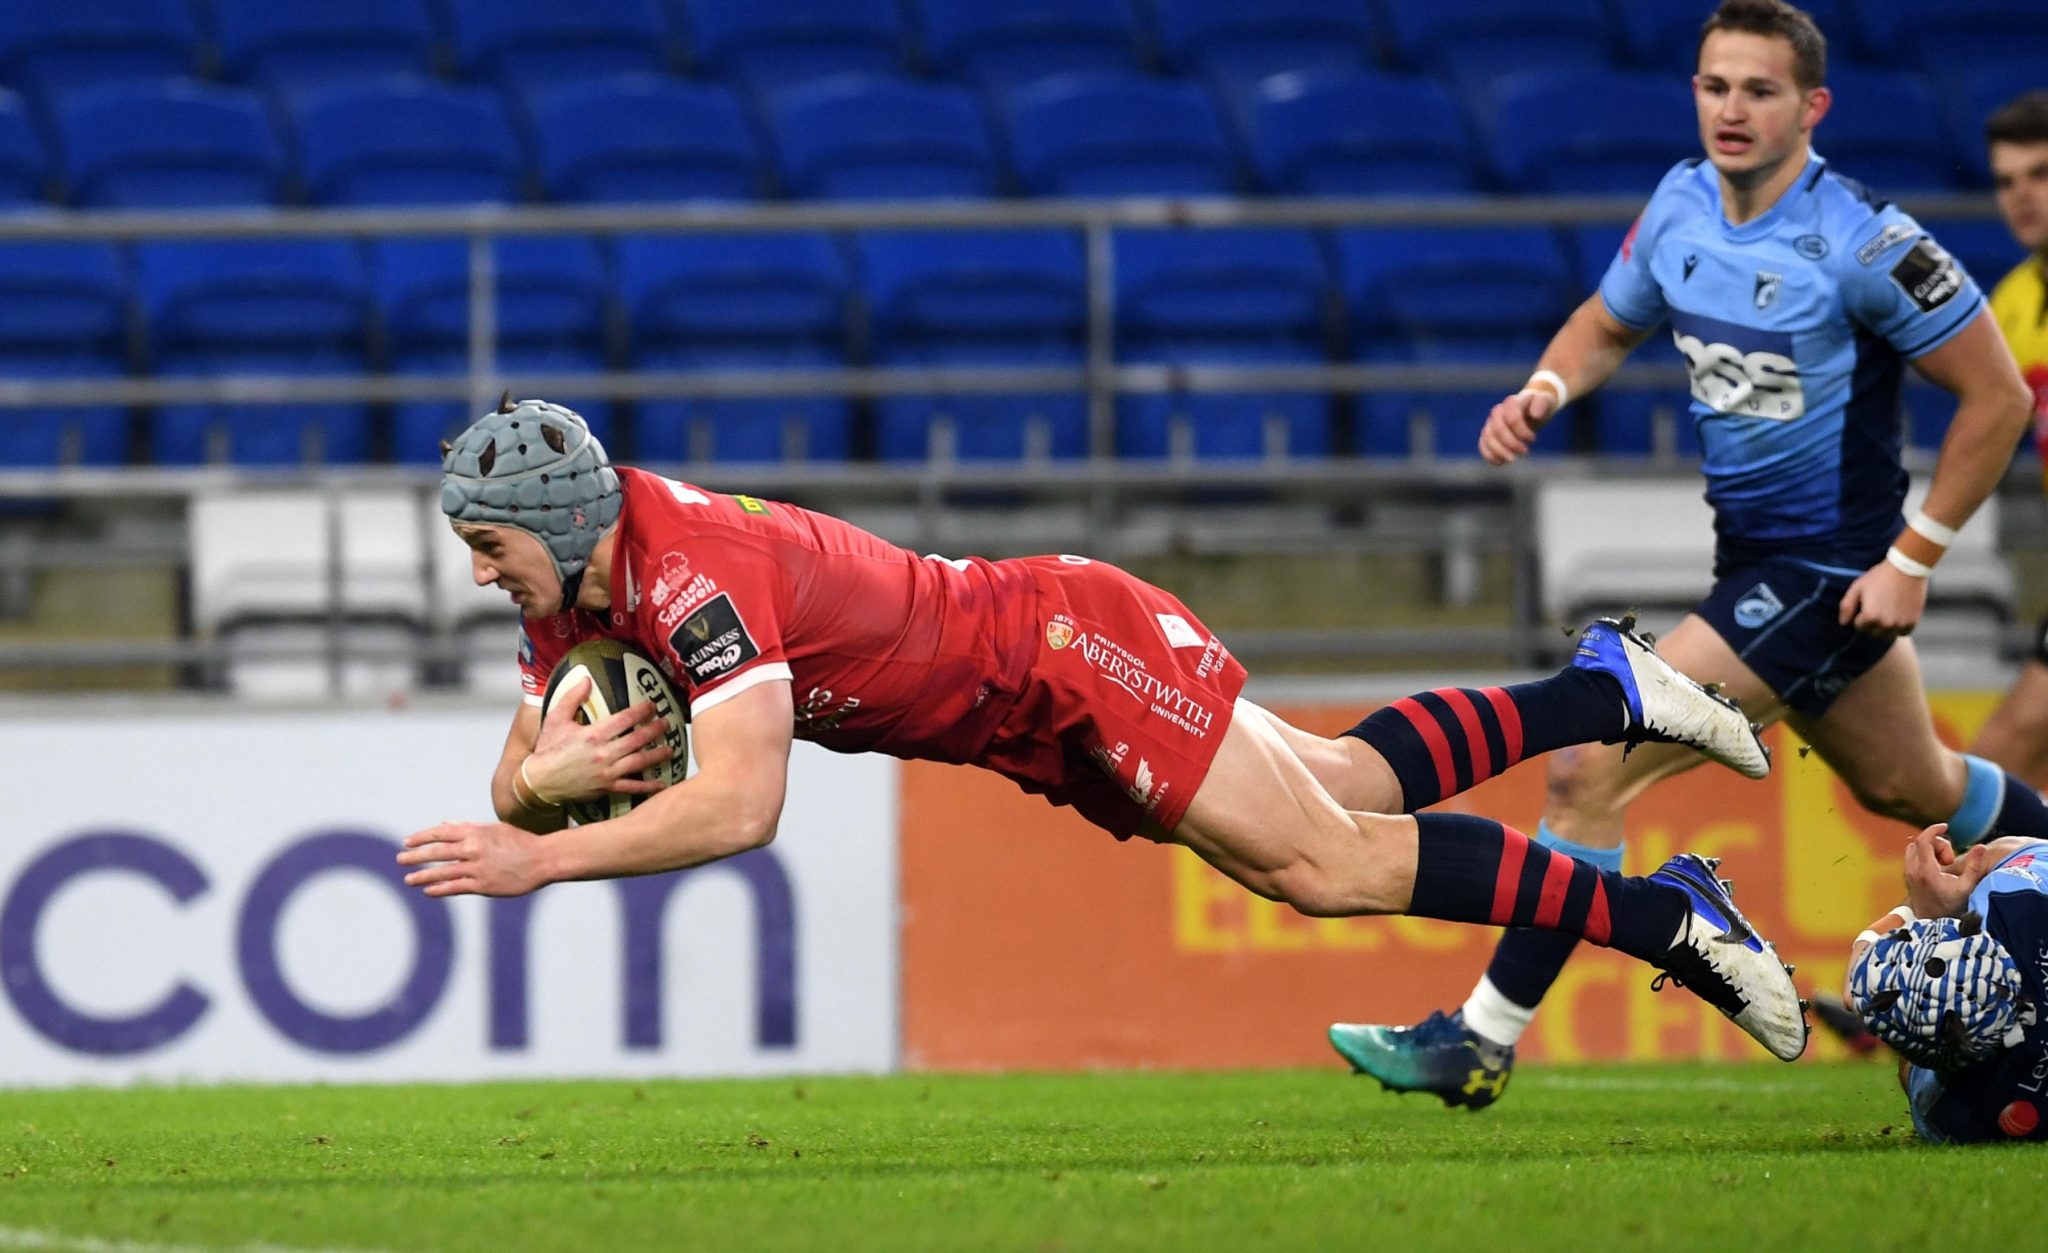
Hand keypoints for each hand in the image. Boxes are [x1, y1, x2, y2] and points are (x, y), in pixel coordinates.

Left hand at [398, 821, 548, 897]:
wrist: (543, 859)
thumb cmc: (520, 842)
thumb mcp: (493, 829)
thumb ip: (467, 828)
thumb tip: (443, 825)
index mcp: (475, 831)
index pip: (440, 833)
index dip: (421, 838)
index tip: (407, 842)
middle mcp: (473, 848)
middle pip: (437, 852)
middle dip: (415, 856)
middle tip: (400, 859)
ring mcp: (477, 867)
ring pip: (442, 872)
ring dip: (422, 875)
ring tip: (408, 879)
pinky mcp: (483, 885)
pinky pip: (455, 887)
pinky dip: (439, 889)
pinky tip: (428, 890)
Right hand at [524, 676, 673, 802]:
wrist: (538, 782)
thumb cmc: (547, 750)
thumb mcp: (555, 719)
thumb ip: (572, 698)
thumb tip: (586, 679)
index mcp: (593, 735)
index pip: (624, 720)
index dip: (641, 711)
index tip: (652, 705)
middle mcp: (604, 754)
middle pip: (637, 740)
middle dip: (654, 730)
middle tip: (667, 723)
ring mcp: (607, 772)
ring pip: (639, 762)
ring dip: (657, 755)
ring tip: (670, 748)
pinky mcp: (607, 788)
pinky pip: (632, 787)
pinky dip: (648, 787)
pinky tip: (662, 785)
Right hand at [1478, 388, 1556, 464]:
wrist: (1530, 410)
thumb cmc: (1539, 406)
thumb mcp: (1546, 401)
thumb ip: (1542, 403)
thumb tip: (1536, 415)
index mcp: (1511, 403)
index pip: (1512, 419)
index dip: (1522, 432)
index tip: (1533, 439)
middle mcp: (1497, 411)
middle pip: (1498, 430)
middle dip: (1511, 443)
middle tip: (1525, 451)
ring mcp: (1490, 422)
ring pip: (1488, 438)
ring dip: (1500, 451)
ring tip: (1512, 459)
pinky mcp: (1487, 434)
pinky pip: (1482, 445)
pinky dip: (1489, 455)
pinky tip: (1501, 462)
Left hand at [1837, 560, 1927, 636]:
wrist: (1907, 568)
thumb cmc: (1880, 576)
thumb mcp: (1858, 587)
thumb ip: (1847, 607)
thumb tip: (1843, 624)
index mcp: (1869, 616)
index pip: (1859, 627)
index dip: (1860, 615)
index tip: (1867, 603)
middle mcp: (1885, 624)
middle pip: (1873, 633)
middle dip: (1872, 623)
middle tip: (1878, 606)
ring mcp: (1900, 624)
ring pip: (1887, 635)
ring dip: (1885, 627)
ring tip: (1887, 610)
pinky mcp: (1912, 622)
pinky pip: (1903, 632)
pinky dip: (1899, 627)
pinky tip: (1898, 614)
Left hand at [1901, 823, 2001, 918]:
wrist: (1933, 923)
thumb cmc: (1952, 907)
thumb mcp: (1967, 888)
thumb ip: (1974, 867)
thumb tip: (1980, 846)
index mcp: (1925, 871)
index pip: (1923, 840)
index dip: (1934, 829)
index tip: (1946, 826)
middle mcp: (1912, 870)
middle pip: (1920, 842)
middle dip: (1938, 845)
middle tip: (1950, 861)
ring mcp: (1907, 873)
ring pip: (1915, 848)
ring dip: (1930, 851)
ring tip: (1945, 867)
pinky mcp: (1907, 876)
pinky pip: (1913, 856)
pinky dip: (1925, 856)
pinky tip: (1938, 870)